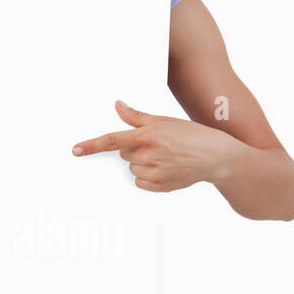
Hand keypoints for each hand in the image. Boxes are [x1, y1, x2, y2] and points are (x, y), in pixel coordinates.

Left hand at [71, 99, 233, 191]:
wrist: (217, 157)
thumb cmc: (192, 135)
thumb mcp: (165, 120)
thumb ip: (136, 116)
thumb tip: (117, 105)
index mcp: (148, 136)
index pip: (112, 141)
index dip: (91, 145)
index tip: (75, 150)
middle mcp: (149, 156)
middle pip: (124, 153)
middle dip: (134, 148)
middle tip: (157, 144)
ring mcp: (154, 174)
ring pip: (131, 168)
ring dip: (141, 163)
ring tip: (165, 157)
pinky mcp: (160, 187)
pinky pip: (140, 182)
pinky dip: (147, 176)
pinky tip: (165, 168)